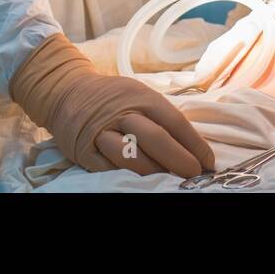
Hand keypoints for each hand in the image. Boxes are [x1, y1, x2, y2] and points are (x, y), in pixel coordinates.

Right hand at [11, 34, 214, 177]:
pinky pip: (108, 169)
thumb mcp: (138, 94)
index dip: (194, 144)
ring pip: (131, 156)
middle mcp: (122, 112)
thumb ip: (161, 116)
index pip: (174, 121)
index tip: (208, 161)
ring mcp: (101, 132)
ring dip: (154, 172)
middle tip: (194, 174)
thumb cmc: (112, 97)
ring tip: (167, 181)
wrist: (66, 91)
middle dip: (179, 160)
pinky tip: (140, 183)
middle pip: (155, 138)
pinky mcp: (84, 151)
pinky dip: (126, 177)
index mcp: (141, 96)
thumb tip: (192, 145)